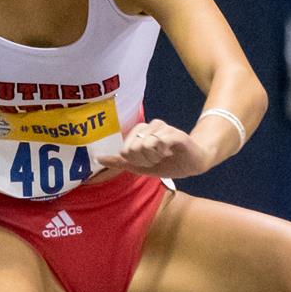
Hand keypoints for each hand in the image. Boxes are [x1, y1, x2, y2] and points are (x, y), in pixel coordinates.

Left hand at [94, 118, 212, 179]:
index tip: (148, 161)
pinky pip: (160, 142)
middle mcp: (151, 126)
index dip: (136, 161)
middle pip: (134, 148)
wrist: (192, 164)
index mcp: (140, 131)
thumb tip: (98, 159)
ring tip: (165, 155)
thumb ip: (120, 162)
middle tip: (158, 158)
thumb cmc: (166, 163)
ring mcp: (164, 128)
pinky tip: (170, 153)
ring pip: (146, 145)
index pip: (126, 150)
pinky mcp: (175, 133)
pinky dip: (163, 152)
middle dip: (146, 160)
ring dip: (155, 158)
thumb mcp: (140, 166)